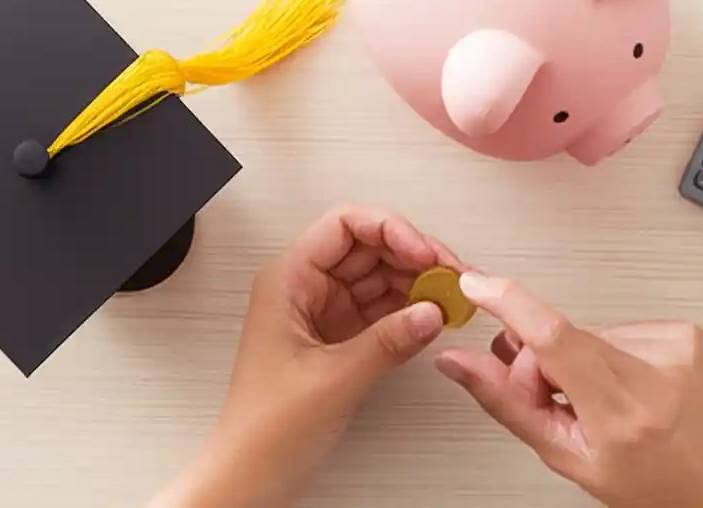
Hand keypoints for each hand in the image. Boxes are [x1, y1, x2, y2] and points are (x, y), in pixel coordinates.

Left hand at [151, 205, 460, 507]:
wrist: (251, 476)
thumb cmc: (264, 428)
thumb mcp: (333, 379)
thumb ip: (388, 341)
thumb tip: (431, 310)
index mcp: (288, 280)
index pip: (344, 226)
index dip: (390, 229)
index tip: (424, 254)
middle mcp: (306, 288)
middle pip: (370, 247)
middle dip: (415, 255)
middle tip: (451, 274)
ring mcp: (326, 312)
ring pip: (381, 277)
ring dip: (419, 283)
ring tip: (451, 296)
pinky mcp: (342, 337)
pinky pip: (384, 309)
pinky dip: (412, 310)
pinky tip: (435, 317)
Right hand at [435, 273, 702, 507]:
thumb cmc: (659, 489)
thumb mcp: (572, 460)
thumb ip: (510, 406)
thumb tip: (461, 363)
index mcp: (623, 412)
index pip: (555, 339)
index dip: (509, 304)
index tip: (476, 284)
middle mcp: (656, 372)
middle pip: (563, 337)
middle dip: (540, 363)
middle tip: (554, 402)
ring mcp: (677, 347)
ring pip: (590, 334)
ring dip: (581, 363)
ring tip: (606, 405)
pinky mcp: (686, 332)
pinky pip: (622, 331)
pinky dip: (613, 356)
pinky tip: (631, 389)